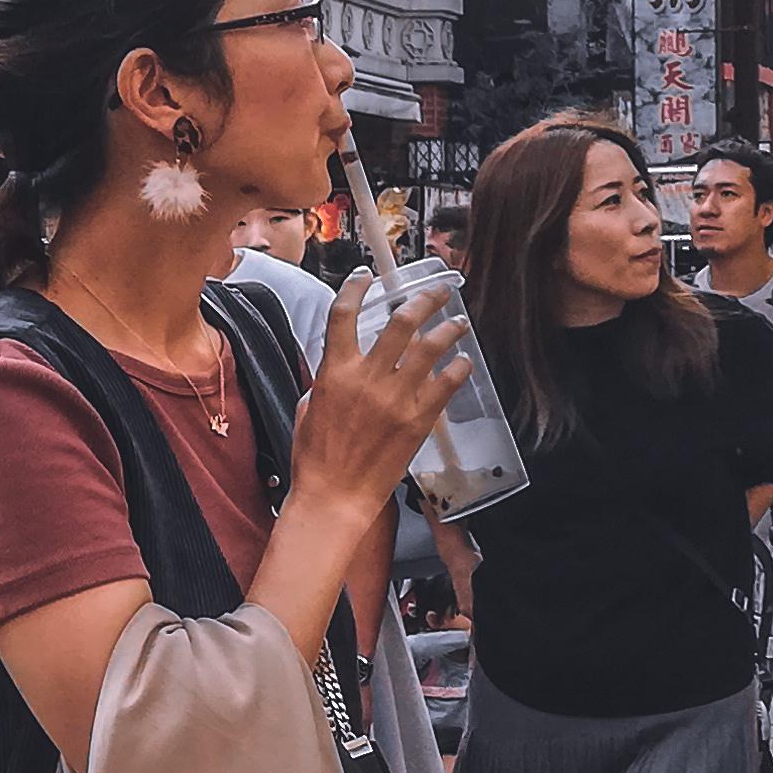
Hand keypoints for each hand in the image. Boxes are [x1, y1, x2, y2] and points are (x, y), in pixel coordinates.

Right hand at [296, 281, 468, 515]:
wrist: (334, 495)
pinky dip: (457, 369)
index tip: (367, 276)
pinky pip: (445, 385)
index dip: (356, 288)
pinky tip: (463, 363)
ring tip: (458, 323)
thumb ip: (327, 380)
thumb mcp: (308, 408)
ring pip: (430, 348)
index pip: (344, 314)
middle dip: (424, 299)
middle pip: (402, 321)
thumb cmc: (315, 458)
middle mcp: (367, 378)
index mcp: (335, 371)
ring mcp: (395, 398)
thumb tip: (340, 366)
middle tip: (438, 292)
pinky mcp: (417, 421)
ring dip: (448, 329)